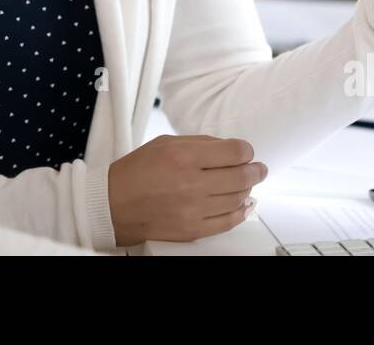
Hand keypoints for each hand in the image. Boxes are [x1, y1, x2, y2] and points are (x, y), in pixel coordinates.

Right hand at [108, 135, 267, 246]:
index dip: (246, 150)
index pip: (234, 152)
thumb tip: (229, 148)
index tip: (246, 152)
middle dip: (255, 170)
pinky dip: (240, 212)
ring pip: (238, 199)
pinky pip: (228, 222)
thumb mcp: (166, 143)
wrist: (114, 204)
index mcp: (183, 157)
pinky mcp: (193, 229)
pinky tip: (243, 205)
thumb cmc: (136, 172)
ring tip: (246, 184)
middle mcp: (191, 183)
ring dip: (247, 189)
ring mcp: (193, 210)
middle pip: (241, 176)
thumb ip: (200, 143)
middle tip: (259, 168)